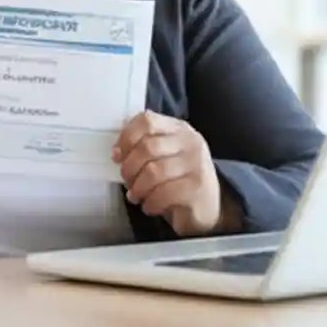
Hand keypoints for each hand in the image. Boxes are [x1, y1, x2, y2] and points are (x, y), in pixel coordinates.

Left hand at [113, 111, 232, 236]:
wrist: (210, 206)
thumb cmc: (179, 179)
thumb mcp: (165, 155)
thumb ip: (144, 146)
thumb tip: (117, 153)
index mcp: (178, 128)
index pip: (147, 120)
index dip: (126, 137)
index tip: (117, 156)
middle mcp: (190, 142)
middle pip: (147, 147)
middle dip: (130, 168)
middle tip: (127, 181)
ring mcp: (197, 164)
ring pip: (153, 172)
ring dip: (138, 188)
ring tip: (136, 196)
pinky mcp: (198, 188)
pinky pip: (163, 193)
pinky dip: (150, 203)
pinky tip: (150, 206)